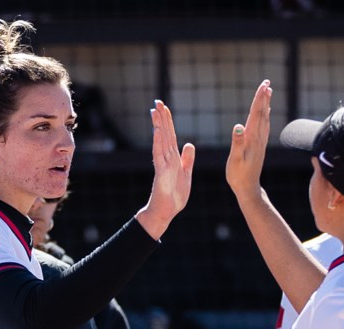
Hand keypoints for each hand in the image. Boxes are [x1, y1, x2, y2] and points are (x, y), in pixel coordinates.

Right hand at [135, 99, 195, 240]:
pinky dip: (158, 143)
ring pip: (161, 141)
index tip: (164, 107)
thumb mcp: (186, 173)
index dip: (168, 121)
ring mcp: (163, 164)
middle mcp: (167, 158)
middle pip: (165, 134)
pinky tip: (157, 131)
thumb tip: (189, 145)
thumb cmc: (174, 195)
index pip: (171, 135)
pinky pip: (159, 155)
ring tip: (154, 111)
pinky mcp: (161, 172)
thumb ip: (187, 159)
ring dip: (158, 126)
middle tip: (157, 102)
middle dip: (161, 118)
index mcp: (173, 158)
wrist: (166, 211)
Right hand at [225, 81, 271, 197]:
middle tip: (267, 82)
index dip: (259, 99)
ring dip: (265, 104)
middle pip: (262, 113)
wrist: (248, 188)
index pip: (256, 114)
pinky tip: (265, 113)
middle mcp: (258, 138)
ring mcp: (260, 142)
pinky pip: (263, 126)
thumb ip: (237, 143)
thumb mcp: (235, 160)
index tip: (263, 86)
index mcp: (251, 138)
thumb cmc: (238, 176)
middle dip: (264, 97)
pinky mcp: (259, 146)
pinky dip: (265, 116)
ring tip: (268, 92)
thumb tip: (239, 126)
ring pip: (264, 118)